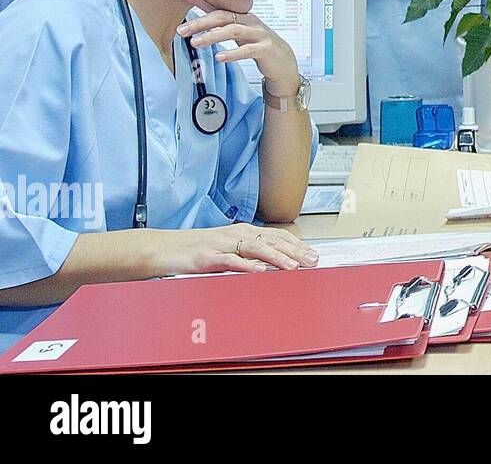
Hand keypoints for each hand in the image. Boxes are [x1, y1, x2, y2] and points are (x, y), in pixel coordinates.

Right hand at [148, 224, 318, 275]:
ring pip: (255, 249)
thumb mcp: (228, 249)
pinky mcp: (207, 257)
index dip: (296, 245)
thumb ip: (249, 254)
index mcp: (243, 232)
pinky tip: (260, 272)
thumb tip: (274, 263)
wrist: (164, 248)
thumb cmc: (197, 249)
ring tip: (294, 267)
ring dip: (277, 258)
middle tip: (312, 261)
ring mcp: (222, 244)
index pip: (277, 236)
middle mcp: (236, 234)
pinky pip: (230, 261)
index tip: (313, 254)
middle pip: (271, 241)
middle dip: (294, 252)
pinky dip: (247, 266)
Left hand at [176, 0, 298, 93]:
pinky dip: (233, 53)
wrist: (283, 62)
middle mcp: (250, 21)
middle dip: (201, 22)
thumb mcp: (239, 33)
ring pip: (234, 31)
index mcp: (242, 16)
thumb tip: (199, 22)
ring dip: (212, 36)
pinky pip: (248, 50)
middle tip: (182, 30)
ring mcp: (259, 34)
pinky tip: (220, 56)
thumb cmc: (259, 45)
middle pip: (223, 17)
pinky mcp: (266, 48)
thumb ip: (221, 26)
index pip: (217, 6)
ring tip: (195, 43)